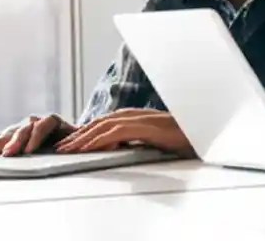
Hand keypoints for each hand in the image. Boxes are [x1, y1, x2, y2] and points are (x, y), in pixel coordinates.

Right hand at [0, 114, 74, 156]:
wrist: (70, 138)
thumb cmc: (73, 141)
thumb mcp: (77, 140)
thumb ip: (75, 141)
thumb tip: (80, 145)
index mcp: (53, 121)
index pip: (45, 124)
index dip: (37, 136)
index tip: (29, 151)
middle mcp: (36, 122)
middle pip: (24, 128)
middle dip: (15, 141)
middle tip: (7, 154)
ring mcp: (23, 128)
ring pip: (11, 133)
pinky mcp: (14, 137)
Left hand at [54, 109, 194, 156]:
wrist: (205, 132)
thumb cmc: (184, 138)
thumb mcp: (156, 139)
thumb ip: (138, 139)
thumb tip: (121, 147)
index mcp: (137, 116)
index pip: (105, 123)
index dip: (85, 132)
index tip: (70, 143)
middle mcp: (135, 114)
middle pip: (99, 123)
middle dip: (77, 134)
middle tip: (59, 147)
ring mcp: (140, 118)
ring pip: (103, 126)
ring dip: (82, 138)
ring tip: (66, 149)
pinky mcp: (145, 127)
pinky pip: (115, 132)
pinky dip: (98, 140)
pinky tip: (86, 148)